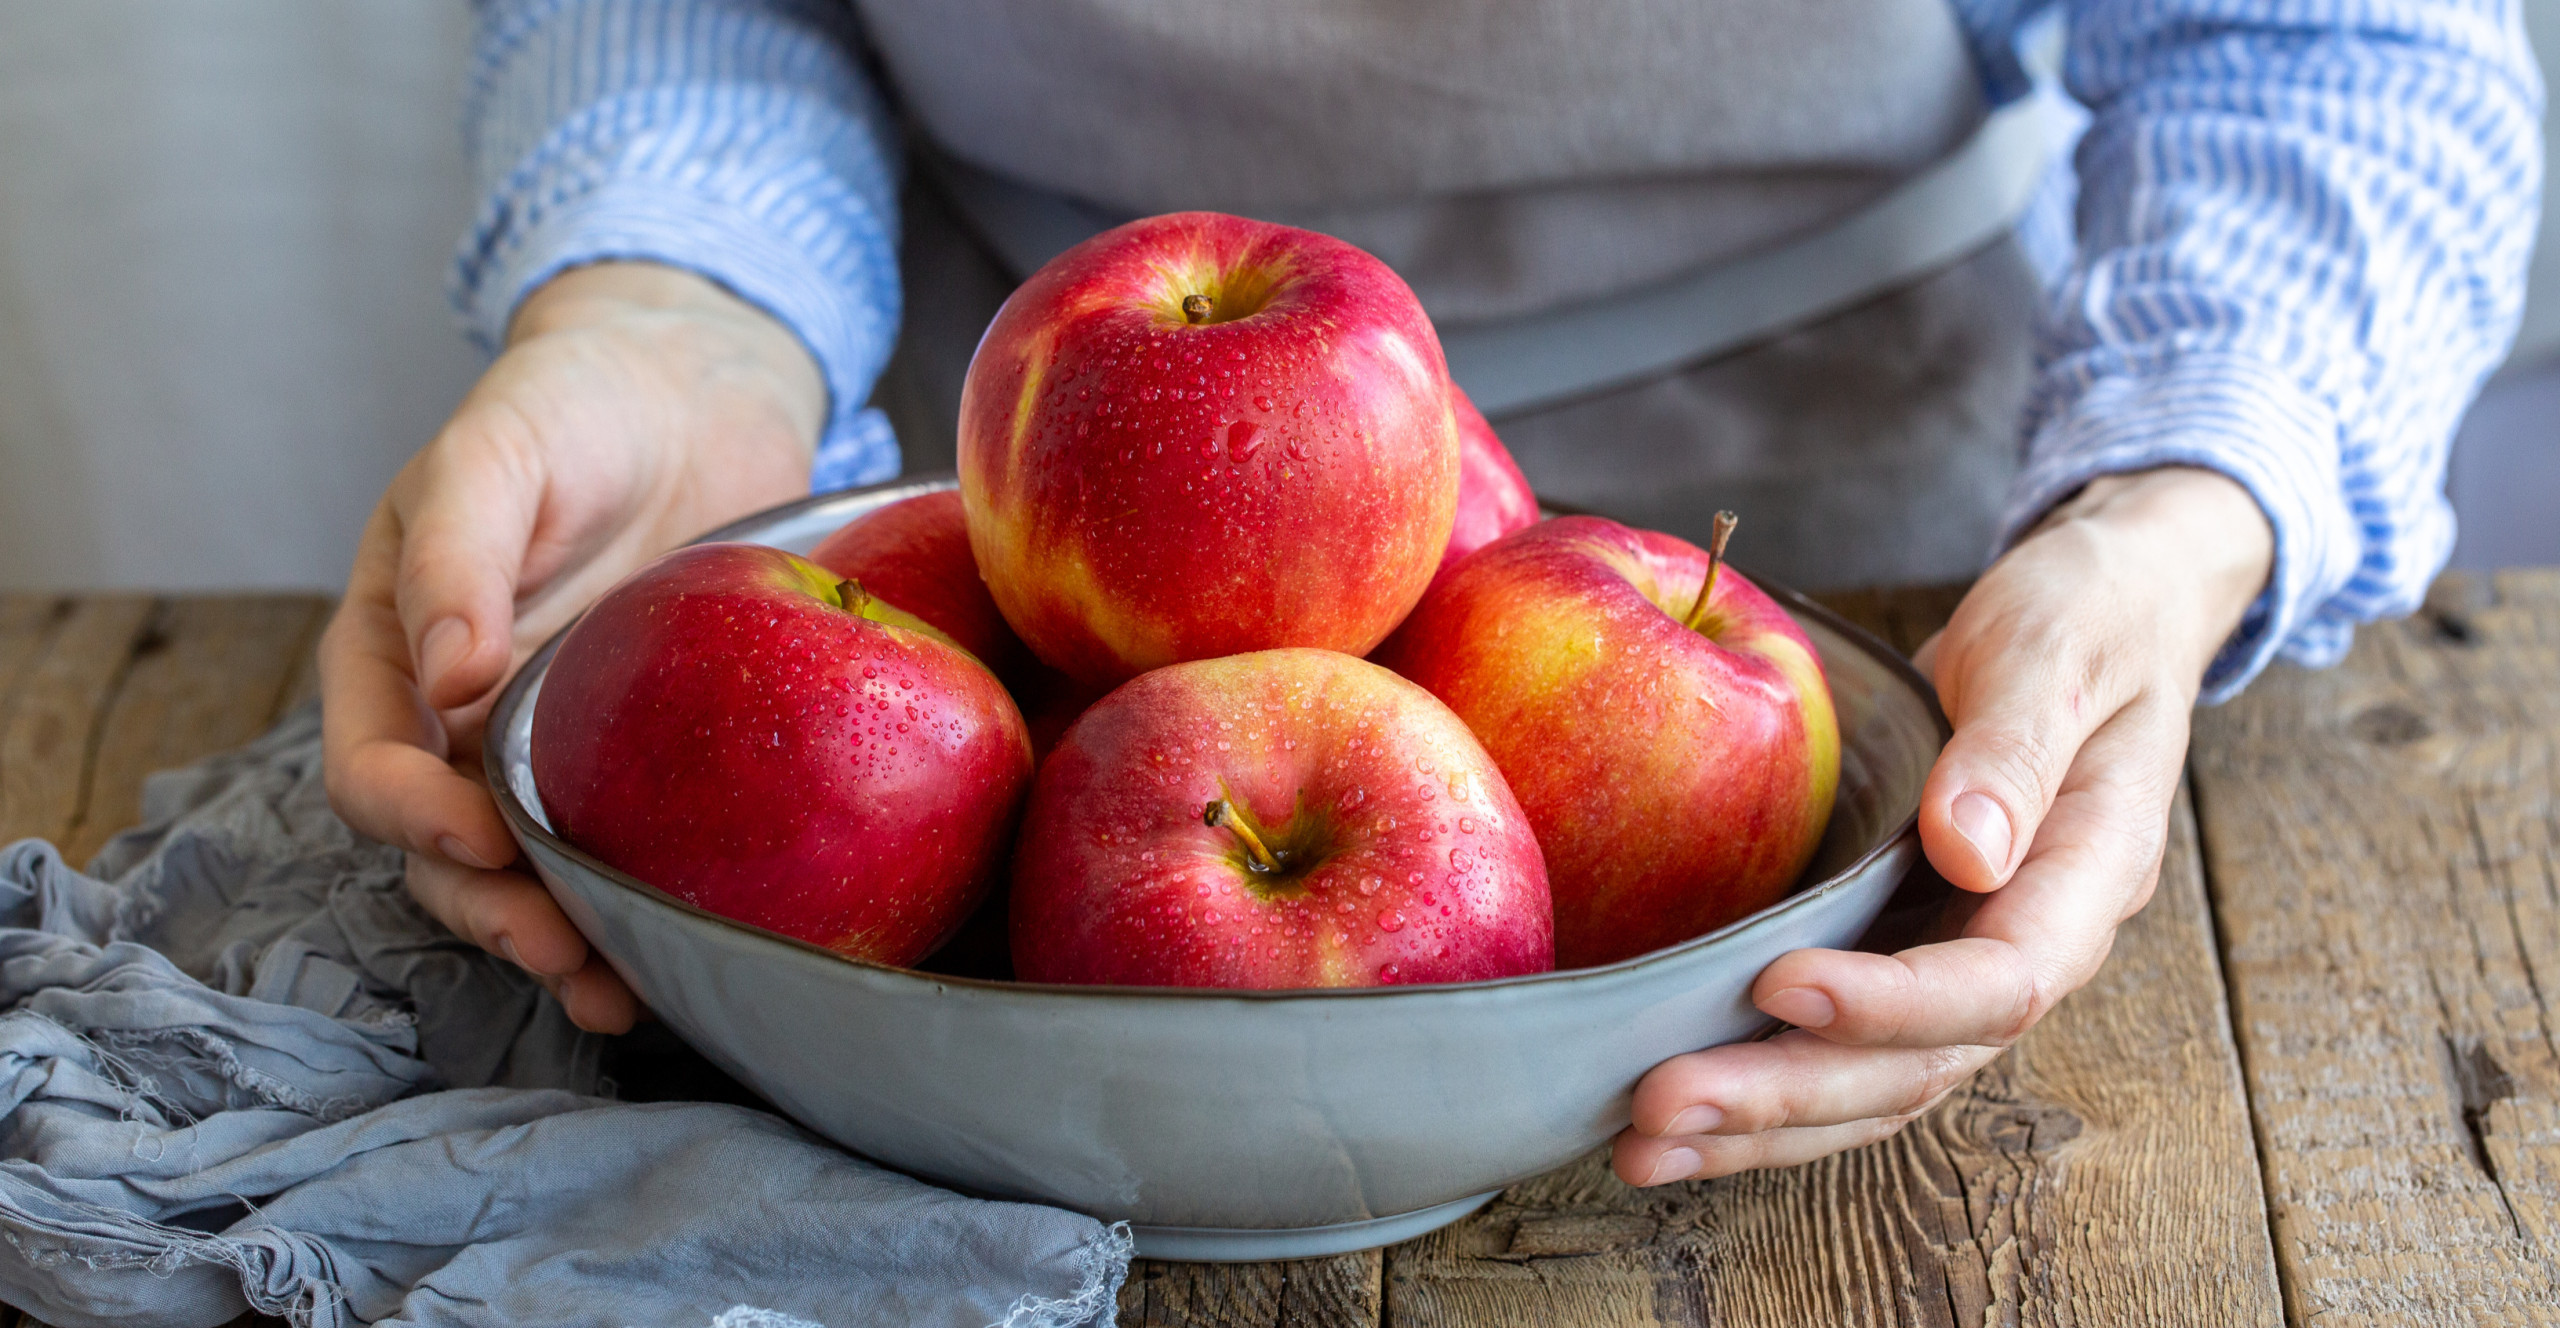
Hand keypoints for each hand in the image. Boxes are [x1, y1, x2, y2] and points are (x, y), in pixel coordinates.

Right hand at [319, 262, 826, 1032]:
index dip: (412, 815)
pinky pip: (619, 846)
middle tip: (558, 948)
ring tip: (614, 992)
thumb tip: (448, 675)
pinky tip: (670, 964)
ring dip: (558, 940)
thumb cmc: (572, 403)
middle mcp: (460, 717)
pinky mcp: (638, 755)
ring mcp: (549, 745)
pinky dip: (633, 912)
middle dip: (491, 911)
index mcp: (394, 650)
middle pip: (444, 852)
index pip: (372, 765)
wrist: (690, 389)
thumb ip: (459, 552)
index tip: (477, 837)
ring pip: (525, 875)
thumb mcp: (498, 451)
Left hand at [1614, 466, 2273, 1182]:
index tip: (1776, 983)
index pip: (1997, 983)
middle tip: (1659, 1106)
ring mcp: (1967, 958)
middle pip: (1916, 1066)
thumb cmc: (2082, 617)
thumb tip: (1969, 848)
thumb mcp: (2057, 649)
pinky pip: (1841, 1047)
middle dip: (1786, 1095)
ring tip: (1642, 1148)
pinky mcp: (1908, 948)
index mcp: (2086, 879)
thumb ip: (2015, 748)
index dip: (1888, 1002)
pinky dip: (1762, 1089)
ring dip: (1759, 1124)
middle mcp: (2031, 943)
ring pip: (1872, 1083)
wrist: (2103, 613)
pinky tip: (1679, 1116)